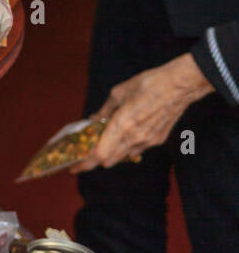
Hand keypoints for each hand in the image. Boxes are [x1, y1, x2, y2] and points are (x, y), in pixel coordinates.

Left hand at [74, 54, 213, 170]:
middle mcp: (135, 138)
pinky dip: (126, 146)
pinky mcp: (158, 140)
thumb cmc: (148, 84)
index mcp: (122, 125)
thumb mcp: (118, 94)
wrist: (180, 85)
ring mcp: (148, 141)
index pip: (100, 154)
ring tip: (104, 138)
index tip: (73, 168)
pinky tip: (124, 134)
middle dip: (95, 159)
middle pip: (109, 160)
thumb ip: (104, 111)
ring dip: (111, 152)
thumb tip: (93, 120)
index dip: (84, 164)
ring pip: (123, 156)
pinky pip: (137, 149)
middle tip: (84, 151)